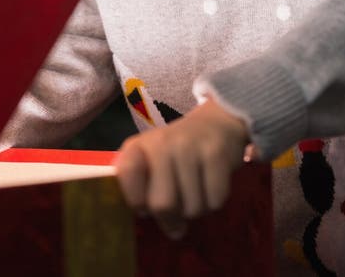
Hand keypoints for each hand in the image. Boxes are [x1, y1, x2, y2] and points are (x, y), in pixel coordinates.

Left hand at [115, 98, 249, 239]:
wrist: (215, 124)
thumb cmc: (176, 152)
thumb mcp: (150, 161)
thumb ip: (140, 186)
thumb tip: (146, 218)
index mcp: (139, 146)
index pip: (128, 174)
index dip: (136, 200)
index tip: (145, 207)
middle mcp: (162, 142)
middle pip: (163, 204)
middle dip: (171, 220)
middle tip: (177, 216)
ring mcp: (190, 147)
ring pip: (192, 208)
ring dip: (195, 210)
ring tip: (195, 193)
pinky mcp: (216, 153)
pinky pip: (214, 201)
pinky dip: (213, 202)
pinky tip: (210, 185)